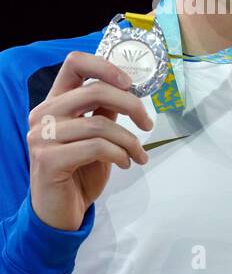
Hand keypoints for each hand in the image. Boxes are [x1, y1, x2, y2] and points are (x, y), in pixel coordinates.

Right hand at [28, 52, 152, 230]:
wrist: (60, 210)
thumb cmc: (79, 171)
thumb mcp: (96, 136)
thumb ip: (104, 112)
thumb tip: (128, 92)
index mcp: (55, 102)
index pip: (75, 64)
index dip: (106, 66)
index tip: (131, 84)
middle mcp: (43, 114)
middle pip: (95, 90)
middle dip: (131, 105)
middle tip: (147, 123)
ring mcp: (42, 136)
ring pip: (101, 124)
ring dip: (130, 141)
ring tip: (138, 155)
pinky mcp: (48, 159)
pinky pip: (96, 147)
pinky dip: (120, 155)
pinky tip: (125, 164)